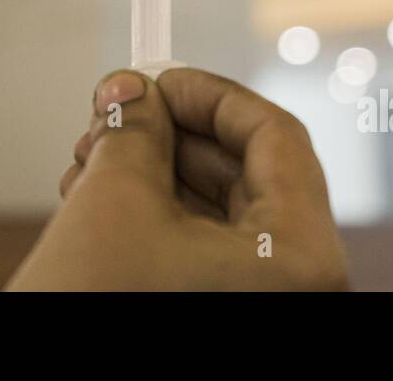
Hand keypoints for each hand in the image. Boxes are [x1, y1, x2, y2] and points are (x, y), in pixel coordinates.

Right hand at [6, 68, 347, 290]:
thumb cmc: (95, 311)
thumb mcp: (115, 197)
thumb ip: (134, 128)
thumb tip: (134, 91)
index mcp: (302, 260)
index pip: (276, 136)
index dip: (209, 94)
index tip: (157, 76)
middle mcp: (295, 289)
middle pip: (246, 173)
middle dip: (170, 134)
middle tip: (114, 111)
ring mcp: (258, 307)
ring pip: (220, 212)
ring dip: (153, 171)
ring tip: (90, 156)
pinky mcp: (219, 316)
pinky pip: (202, 249)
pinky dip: (153, 214)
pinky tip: (96, 195)